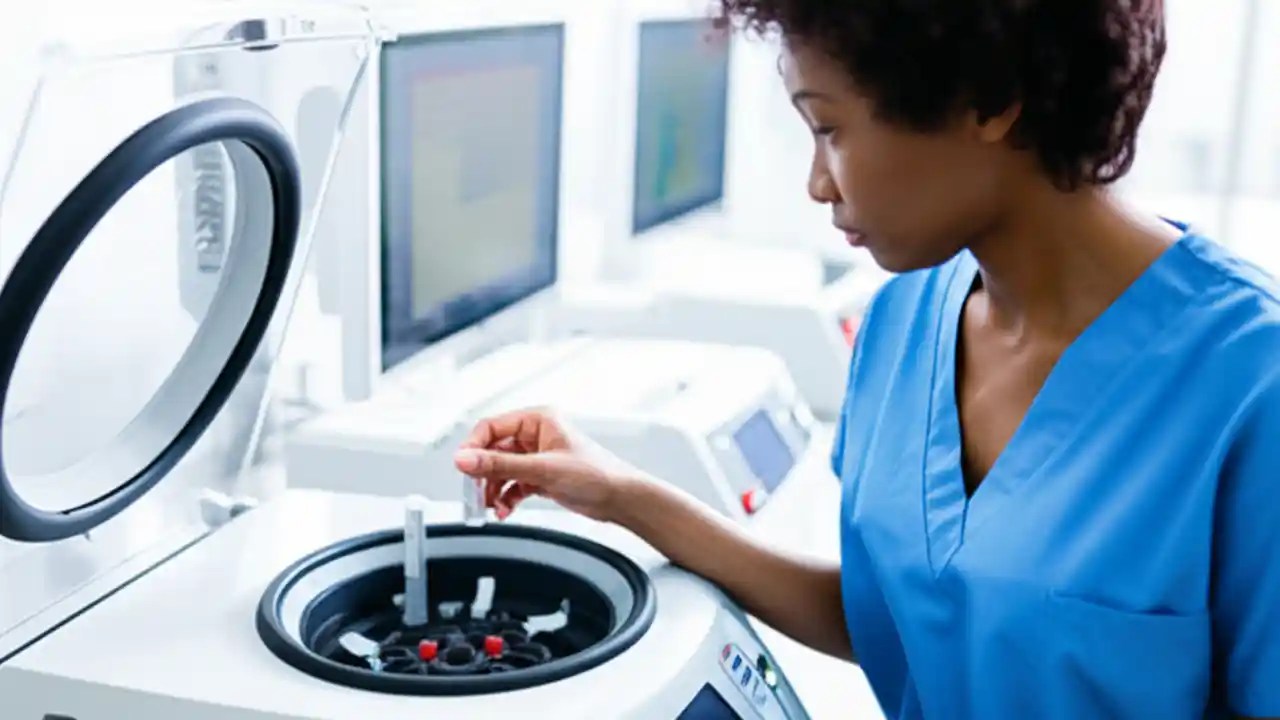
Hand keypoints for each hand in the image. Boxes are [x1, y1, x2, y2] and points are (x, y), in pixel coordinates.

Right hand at [453, 408, 644, 522]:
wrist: (620, 499)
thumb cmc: (596, 474)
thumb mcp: (542, 469)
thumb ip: (500, 465)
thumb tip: (465, 459)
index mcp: (538, 419)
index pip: (491, 427)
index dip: (473, 447)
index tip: (462, 468)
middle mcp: (536, 435)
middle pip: (492, 450)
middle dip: (483, 474)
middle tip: (474, 493)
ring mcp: (537, 456)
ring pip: (501, 470)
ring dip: (493, 489)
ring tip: (491, 506)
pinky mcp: (540, 476)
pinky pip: (512, 484)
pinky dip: (506, 497)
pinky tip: (504, 510)